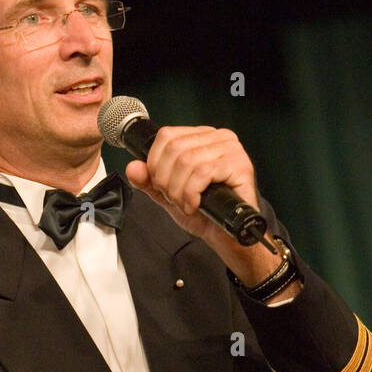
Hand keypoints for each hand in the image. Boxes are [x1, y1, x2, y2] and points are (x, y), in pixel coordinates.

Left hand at [124, 125, 284, 284]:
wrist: (227, 236)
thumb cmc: (205, 214)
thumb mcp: (170, 196)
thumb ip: (149, 182)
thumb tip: (133, 167)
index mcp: (201, 138)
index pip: (167, 135)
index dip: (155, 162)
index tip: (160, 185)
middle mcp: (218, 138)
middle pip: (175, 148)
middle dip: (166, 179)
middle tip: (174, 198)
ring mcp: (230, 149)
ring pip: (187, 161)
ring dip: (179, 190)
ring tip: (186, 204)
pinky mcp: (239, 164)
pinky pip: (203, 173)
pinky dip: (192, 193)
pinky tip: (195, 205)